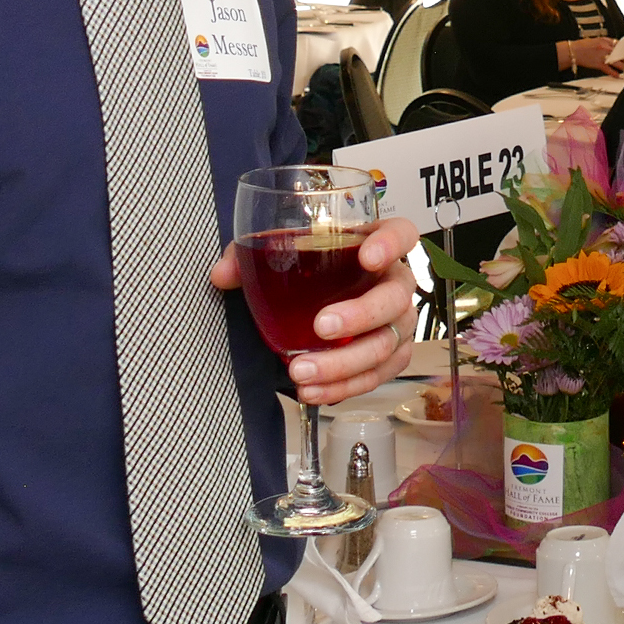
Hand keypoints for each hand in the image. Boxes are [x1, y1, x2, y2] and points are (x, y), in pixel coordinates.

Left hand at [211, 213, 421, 401]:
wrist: (315, 303)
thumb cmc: (307, 271)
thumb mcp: (277, 254)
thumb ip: (247, 257)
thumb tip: (222, 276)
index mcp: (374, 245)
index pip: (401, 233)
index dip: (391, 243)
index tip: (367, 257)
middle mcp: (394, 282)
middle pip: (396, 298)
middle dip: (360, 315)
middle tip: (321, 327)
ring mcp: (397, 321)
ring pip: (387, 344)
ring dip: (345, 363)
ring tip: (302, 371)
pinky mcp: (391, 355)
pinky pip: (378, 375)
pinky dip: (345, 387)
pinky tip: (314, 391)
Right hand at [558, 37, 622, 74]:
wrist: (573, 51)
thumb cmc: (582, 45)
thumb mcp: (596, 39)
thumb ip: (606, 42)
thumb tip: (614, 45)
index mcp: (604, 40)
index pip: (619, 43)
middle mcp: (605, 47)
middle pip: (620, 52)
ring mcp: (602, 56)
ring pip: (616, 61)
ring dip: (623, 65)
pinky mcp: (598, 64)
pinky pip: (608, 69)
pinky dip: (614, 73)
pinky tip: (618, 75)